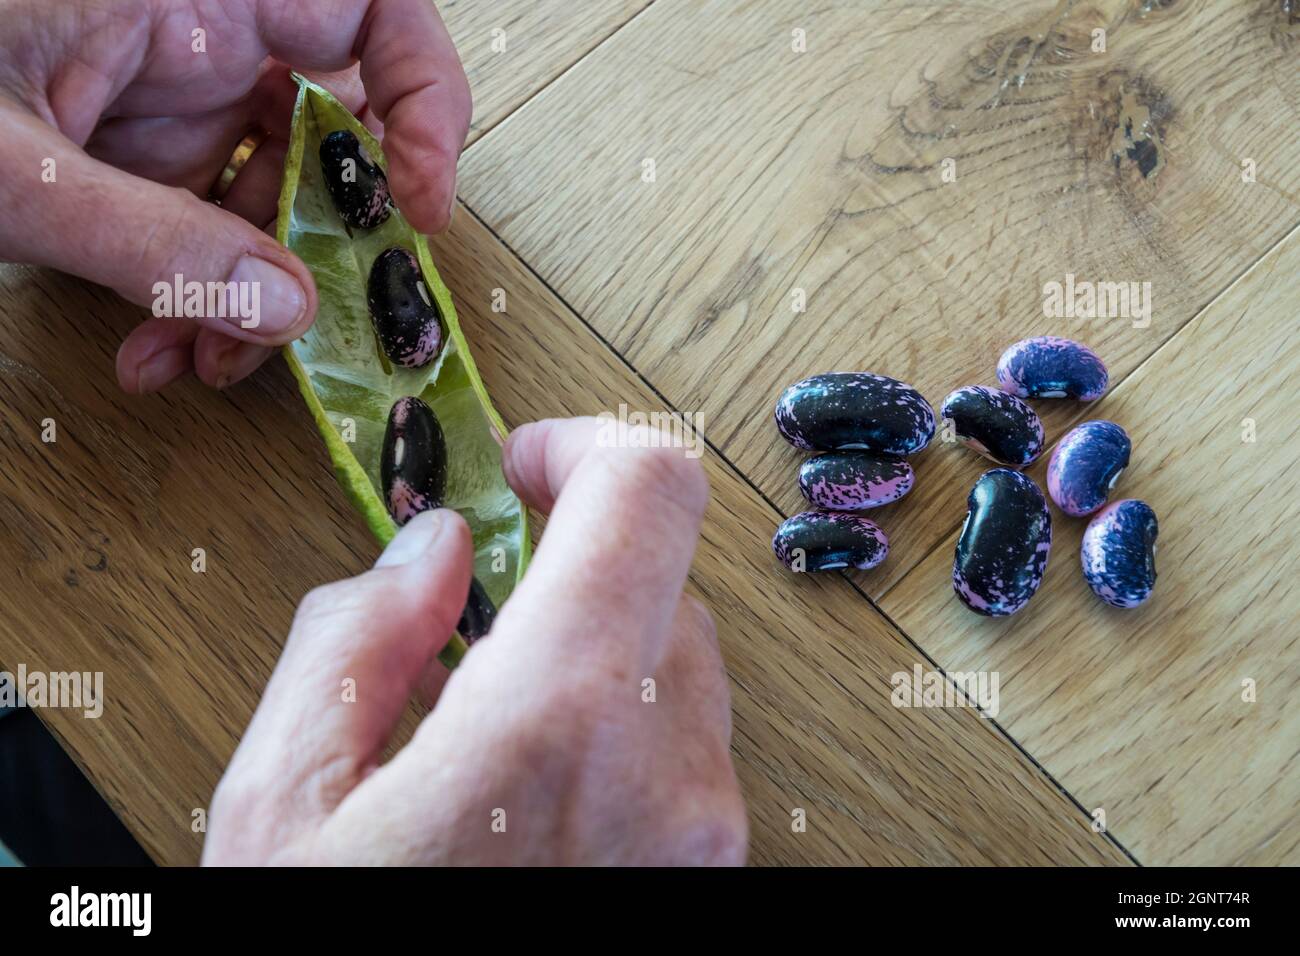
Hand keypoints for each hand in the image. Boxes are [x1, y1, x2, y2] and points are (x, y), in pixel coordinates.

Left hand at [0, 0, 469, 391]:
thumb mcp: (7, 172)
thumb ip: (150, 244)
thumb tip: (281, 307)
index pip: (368, 6)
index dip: (426, 96)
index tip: (420, 196)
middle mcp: (192, 32)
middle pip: (331, 125)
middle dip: (328, 238)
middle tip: (314, 314)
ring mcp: (165, 93)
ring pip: (270, 195)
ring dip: (254, 294)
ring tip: (205, 360)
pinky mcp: (133, 148)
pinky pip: (206, 226)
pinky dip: (198, 297)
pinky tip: (163, 347)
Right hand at [202, 419, 746, 865]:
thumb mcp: (282, 810)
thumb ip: (356, 642)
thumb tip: (431, 556)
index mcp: (558, 718)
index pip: (649, 490)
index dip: (588, 446)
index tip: (529, 463)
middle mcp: (667, 770)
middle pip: (663, 574)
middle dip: (572, 565)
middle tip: (482, 603)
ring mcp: (704, 830)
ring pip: (678, 664)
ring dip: (591, 654)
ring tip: (488, 722)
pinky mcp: (712, 869)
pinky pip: (681, 748)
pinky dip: (615, 729)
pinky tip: (528, 790)